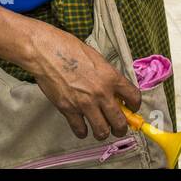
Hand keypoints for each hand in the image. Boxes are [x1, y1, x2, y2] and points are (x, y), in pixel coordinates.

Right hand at [23, 20, 140, 140]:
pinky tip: (81, 126)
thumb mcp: (96, 58)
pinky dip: (82, 131)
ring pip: (102, 131)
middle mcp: (101, 93)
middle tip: (118, 126)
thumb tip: (115, 91)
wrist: (45, 51)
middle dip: (121, 128)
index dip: (135, 106)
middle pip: (120, 122)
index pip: (134, 98)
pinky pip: (80, 130)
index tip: (131, 109)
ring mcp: (85, 104)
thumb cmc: (69, 48)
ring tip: (100, 128)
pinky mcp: (68, 110)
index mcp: (111, 77)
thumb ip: (107, 76)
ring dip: (103, 132)